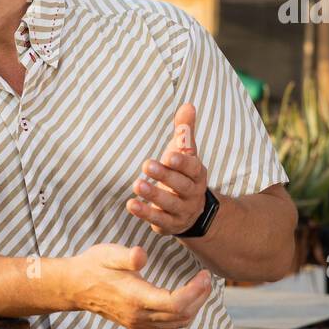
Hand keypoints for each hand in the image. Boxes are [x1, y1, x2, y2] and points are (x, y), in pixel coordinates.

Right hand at [68, 242, 211, 328]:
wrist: (75, 286)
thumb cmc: (93, 266)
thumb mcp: (108, 253)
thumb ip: (126, 256)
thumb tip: (141, 256)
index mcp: (135, 298)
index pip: (177, 303)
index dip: (196, 291)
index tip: (204, 274)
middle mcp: (139, 316)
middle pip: (183, 315)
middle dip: (201, 297)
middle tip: (207, 278)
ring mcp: (139, 323)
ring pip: (178, 323)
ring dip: (195, 306)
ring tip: (201, 287)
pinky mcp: (138, 324)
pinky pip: (169, 324)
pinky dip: (183, 312)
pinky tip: (186, 296)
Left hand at [127, 101, 208, 235]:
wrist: (193, 212)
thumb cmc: (183, 174)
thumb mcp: (186, 153)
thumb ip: (185, 131)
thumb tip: (188, 104)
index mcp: (197, 174)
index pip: (192, 168)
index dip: (182, 162)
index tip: (169, 155)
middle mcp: (193, 194)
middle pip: (181, 185)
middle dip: (164, 176)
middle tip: (146, 165)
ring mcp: (182, 211)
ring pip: (169, 204)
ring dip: (153, 195)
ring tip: (137, 185)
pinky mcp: (170, 224)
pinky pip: (159, 220)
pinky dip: (145, 213)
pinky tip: (131, 204)